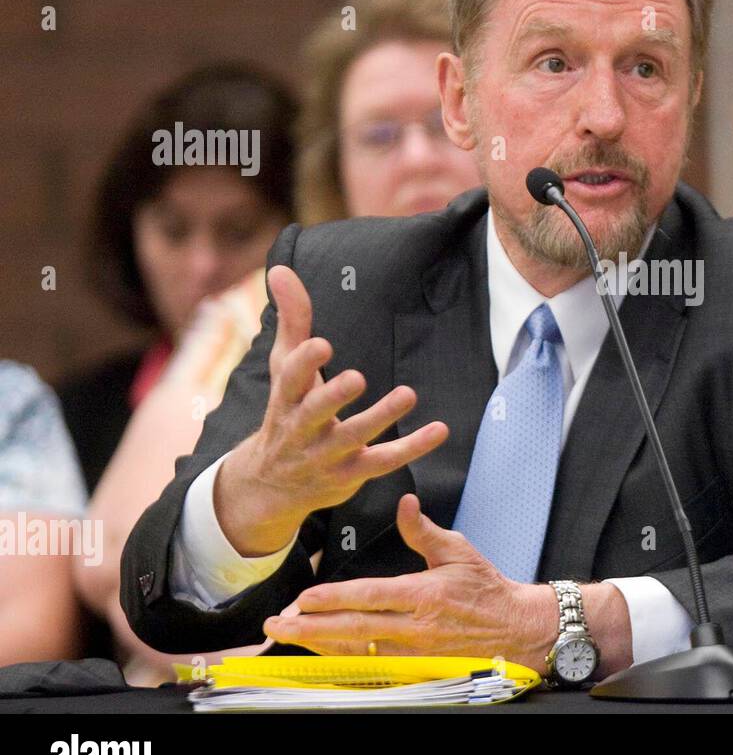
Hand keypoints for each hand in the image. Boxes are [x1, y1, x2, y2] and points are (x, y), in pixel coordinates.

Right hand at [215, 266, 448, 555]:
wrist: (271, 485)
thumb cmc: (286, 411)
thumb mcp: (284, 368)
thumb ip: (292, 320)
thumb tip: (282, 268)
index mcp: (284, 399)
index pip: (288, 379)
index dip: (304, 362)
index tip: (321, 343)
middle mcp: (301, 429)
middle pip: (314, 413)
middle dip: (333, 397)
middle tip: (358, 378)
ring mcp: (326, 455)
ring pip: (353, 437)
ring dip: (380, 417)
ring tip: (408, 393)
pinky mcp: (351, 473)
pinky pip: (384, 461)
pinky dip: (412, 447)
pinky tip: (439, 429)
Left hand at [262, 494, 556, 670]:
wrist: (517, 629)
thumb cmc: (488, 591)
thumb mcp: (459, 551)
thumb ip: (424, 531)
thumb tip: (405, 506)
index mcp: (425, 595)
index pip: (370, 597)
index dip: (334, 599)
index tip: (304, 597)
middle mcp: (416, 627)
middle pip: (354, 630)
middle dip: (312, 627)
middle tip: (279, 623)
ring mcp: (415, 653)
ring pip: (357, 652)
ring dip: (320, 645)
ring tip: (291, 637)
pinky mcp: (416, 669)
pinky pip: (373, 669)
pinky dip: (345, 663)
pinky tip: (324, 657)